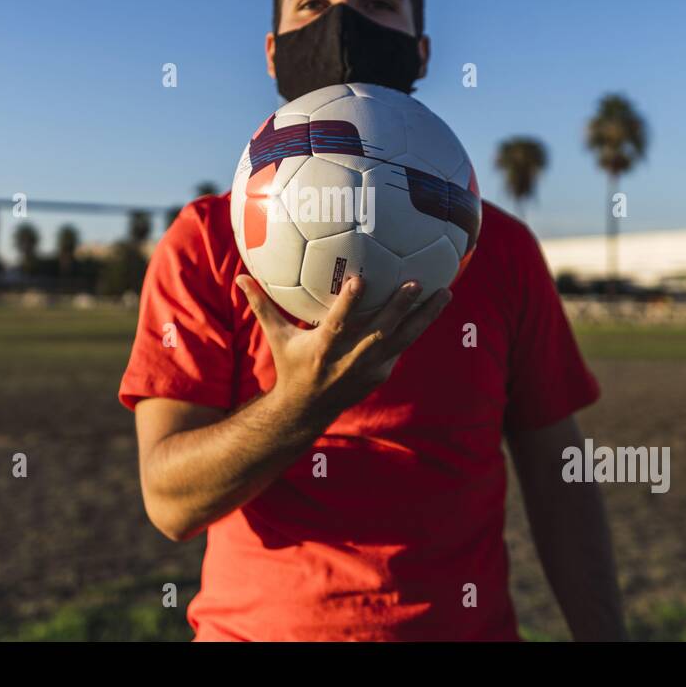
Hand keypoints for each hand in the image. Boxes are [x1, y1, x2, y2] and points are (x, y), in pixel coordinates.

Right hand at [235, 273, 451, 424]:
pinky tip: (435, 305)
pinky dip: (419, 326)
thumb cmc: (290, 366)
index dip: (349, 304)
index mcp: (323, 349)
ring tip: (445, 293)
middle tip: (416, 283)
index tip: (360, 279)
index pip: (337, 324)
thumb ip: (262, 305)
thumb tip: (240, 275)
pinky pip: (403, 345)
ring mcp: (369, 369)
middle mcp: (350, 360)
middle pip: (380, 332)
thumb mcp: (276, 337)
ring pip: (402, 340)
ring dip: (425, 317)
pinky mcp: (382, 372)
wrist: (308, 411)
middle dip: (399, 309)